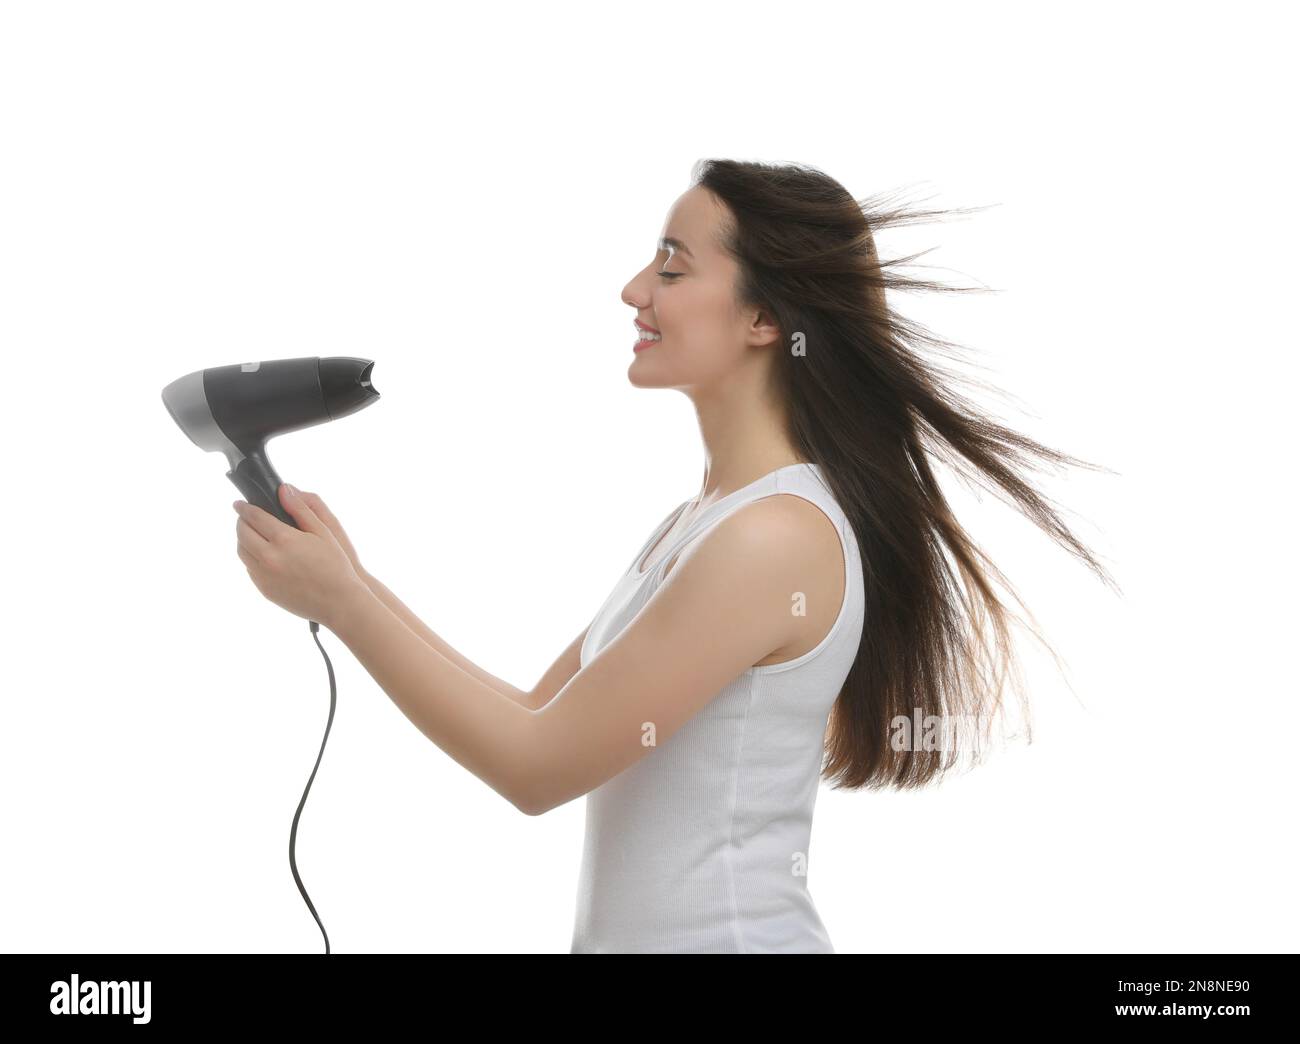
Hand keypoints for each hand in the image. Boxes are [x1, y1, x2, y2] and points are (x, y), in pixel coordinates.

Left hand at [233, 483, 367, 627]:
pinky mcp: (265, 590)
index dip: (245, 508)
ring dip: (243, 539)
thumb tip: (284, 490)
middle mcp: (269, 557)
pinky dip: (251, 558)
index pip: (254, 517)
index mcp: (284, 539)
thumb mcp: (323, 531)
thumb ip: (301, 509)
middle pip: (242, 533)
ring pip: (242, 552)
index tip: (240, 504)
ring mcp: (264, 576)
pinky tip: (263, 555)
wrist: (338, 602)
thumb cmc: (336, 565)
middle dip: (241, 522)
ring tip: (252, 534)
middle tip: (245, 517)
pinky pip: (249, 569)